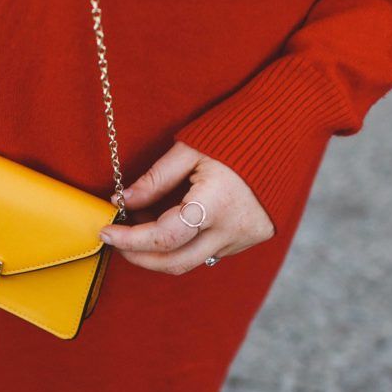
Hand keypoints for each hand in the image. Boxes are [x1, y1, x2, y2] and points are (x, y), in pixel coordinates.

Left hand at [98, 142, 275, 274]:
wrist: (286, 129)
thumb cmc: (234, 131)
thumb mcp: (189, 150)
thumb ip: (154, 180)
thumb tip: (122, 201)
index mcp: (217, 202)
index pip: (163, 237)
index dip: (130, 240)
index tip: (106, 233)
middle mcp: (234, 228)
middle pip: (175, 262)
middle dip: (140, 256)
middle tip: (117, 240)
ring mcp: (245, 237)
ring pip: (192, 260)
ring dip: (161, 250)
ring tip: (144, 223)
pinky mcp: (252, 239)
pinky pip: (210, 251)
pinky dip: (185, 243)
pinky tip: (173, 221)